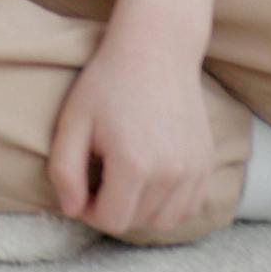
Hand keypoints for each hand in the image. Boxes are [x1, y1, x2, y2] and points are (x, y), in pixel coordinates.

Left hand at [48, 23, 222, 238]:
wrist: (157, 48)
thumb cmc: (109, 82)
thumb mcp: (73, 120)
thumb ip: (64, 171)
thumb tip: (71, 210)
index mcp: (134, 165)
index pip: (111, 221)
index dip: (89, 211)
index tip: (81, 188)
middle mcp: (170, 174)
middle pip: (137, 222)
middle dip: (113, 209)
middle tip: (99, 179)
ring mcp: (194, 170)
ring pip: (165, 221)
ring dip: (141, 211)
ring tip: (124, 181)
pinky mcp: (206, 163)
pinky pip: (189, 207)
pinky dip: (169, 205)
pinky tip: (151, 180)